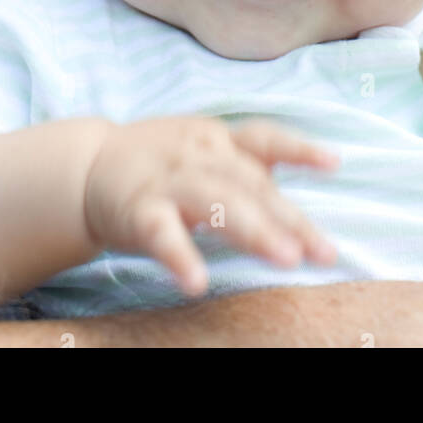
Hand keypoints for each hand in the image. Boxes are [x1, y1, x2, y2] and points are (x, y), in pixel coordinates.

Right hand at [83, 115, 339, 295]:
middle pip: (250, 183)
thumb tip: (303, 193)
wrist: (88, 166)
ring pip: (216, 201)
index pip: (263, 139)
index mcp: (216, 140)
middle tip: (323, 251)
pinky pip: (162, 233)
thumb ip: (247, 167)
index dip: (298, 149)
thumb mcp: (204, 150)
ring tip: (285, 259)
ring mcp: (169, 180)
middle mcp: (198, 155)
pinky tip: (197, 282)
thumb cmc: (160, 161)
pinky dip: (180, 256)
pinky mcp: (138, 209)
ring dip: (252, 229)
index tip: (334, 163)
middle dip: (289, 217)